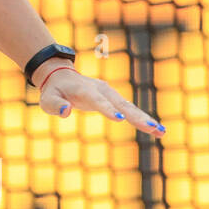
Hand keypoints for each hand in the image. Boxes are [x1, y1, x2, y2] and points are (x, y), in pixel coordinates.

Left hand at [38, 66, 166, 137]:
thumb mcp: (46, 99)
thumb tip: (65, 111)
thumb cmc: (53, 91)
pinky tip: (158, 131)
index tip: (120, 118)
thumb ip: (54, 105)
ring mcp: (110, 94)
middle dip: (137, 117)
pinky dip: (143, 120)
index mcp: (85, 90)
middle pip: (121, 104)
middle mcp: (102, 90)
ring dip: (145, 120)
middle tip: (152, 128)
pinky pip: (131, 110)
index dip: (108, 110)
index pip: (98, 101)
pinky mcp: (115, 99)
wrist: (61, 76)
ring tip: (161, 132)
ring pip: (130, 107)